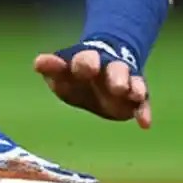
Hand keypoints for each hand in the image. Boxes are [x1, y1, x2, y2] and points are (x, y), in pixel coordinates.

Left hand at [34, 38, 152, 127]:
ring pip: (131, 82)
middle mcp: (109, 69)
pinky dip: (143, 112)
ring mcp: (124, 83)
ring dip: (132, 87)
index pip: (86, 59)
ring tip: (134, 94)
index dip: (85, 63)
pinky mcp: (135, 100)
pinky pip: (142, 104)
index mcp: (88, 61)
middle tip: (116, 85)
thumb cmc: (75, 79)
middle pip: (115, 68)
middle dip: (116, 74)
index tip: (84, 69)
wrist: (100, 78)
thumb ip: (51, 69)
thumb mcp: (61, 76)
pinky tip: (144, 123)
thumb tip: (37, 62)